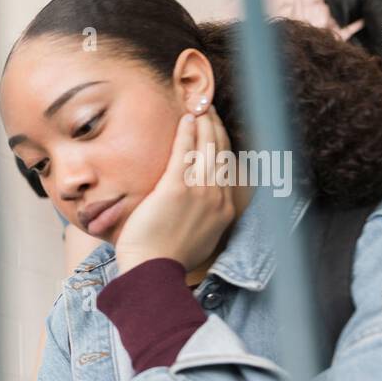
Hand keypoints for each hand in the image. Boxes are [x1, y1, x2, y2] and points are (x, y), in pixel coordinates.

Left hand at [114, 106, 236, 274]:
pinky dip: (187, 133)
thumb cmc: (167, 260)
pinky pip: (185, 153)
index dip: (224, 147)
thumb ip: (204, 220)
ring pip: (207, 149)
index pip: (228, 169)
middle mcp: (218, 198)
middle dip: (216, 129)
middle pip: (221, 154)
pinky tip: (186, 119)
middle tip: (209, 110)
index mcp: (225, 210)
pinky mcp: (177, 189)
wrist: (153, 271)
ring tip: (199, 109)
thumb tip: (200, 212)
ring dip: (204, 125)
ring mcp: (200, 192)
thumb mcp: (199, 240)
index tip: (217, 133)